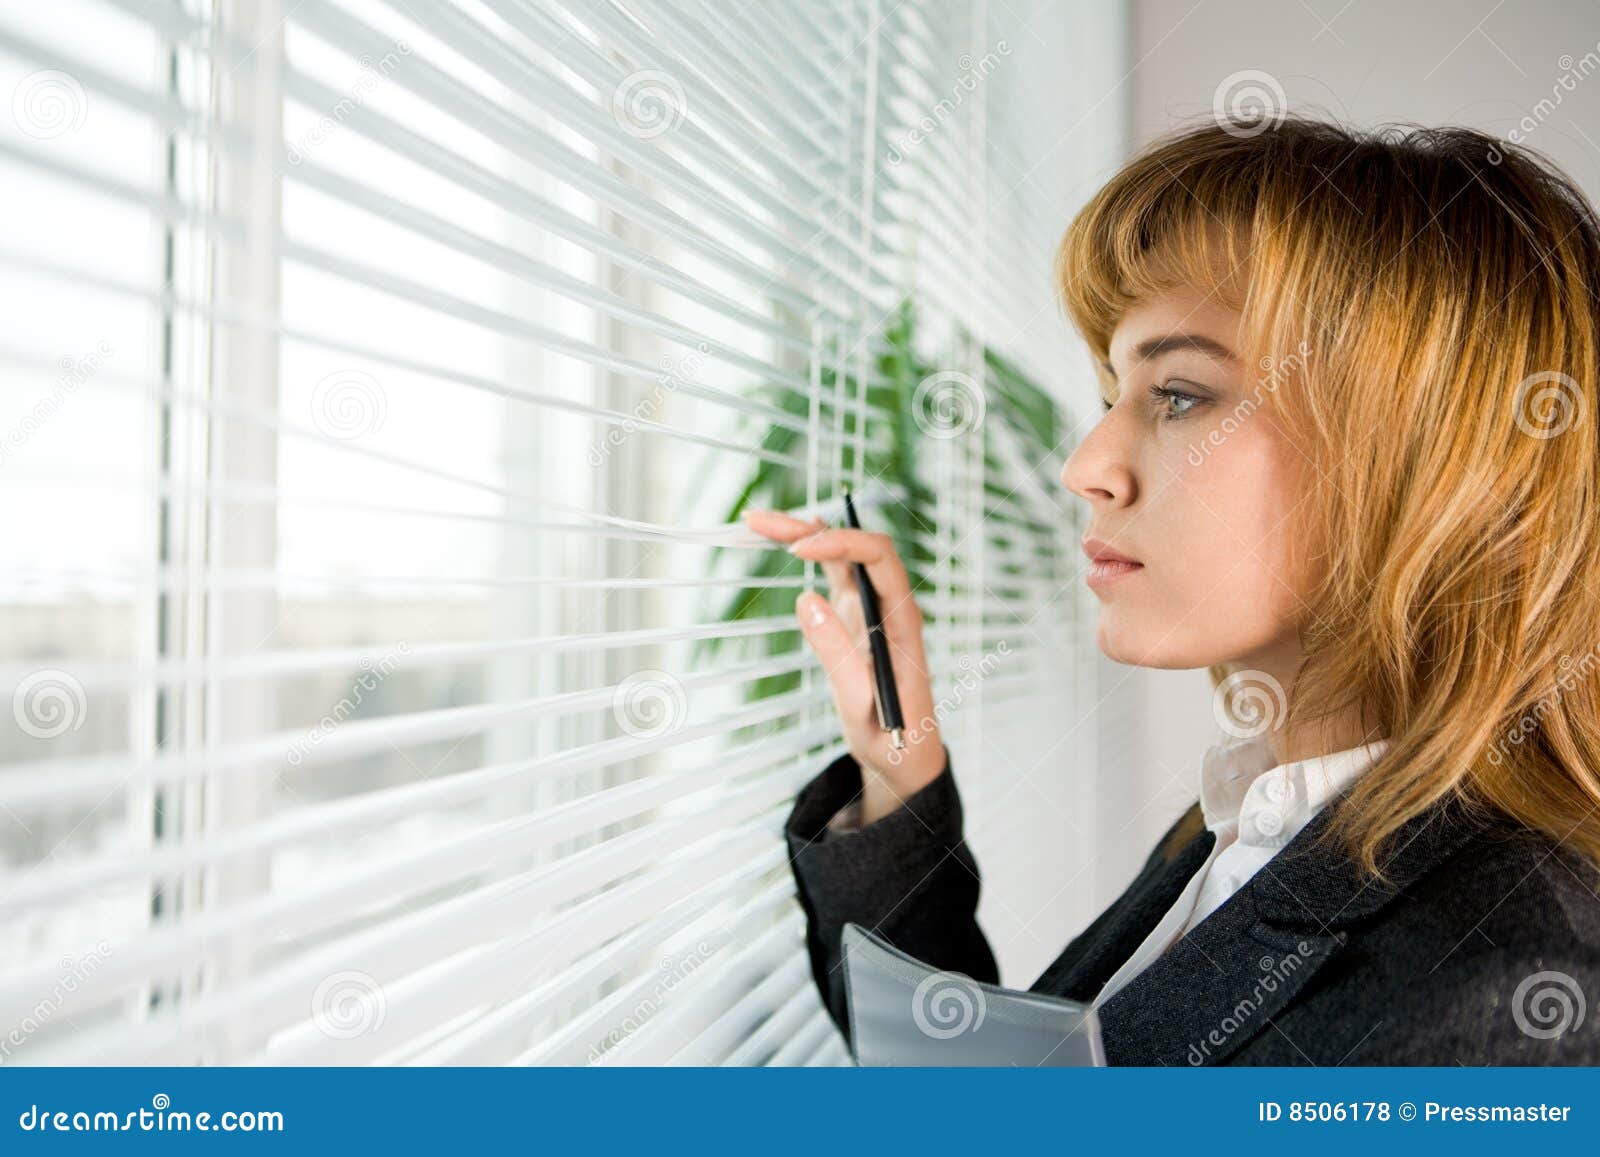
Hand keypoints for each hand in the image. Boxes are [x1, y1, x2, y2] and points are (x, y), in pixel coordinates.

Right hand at [741, 507, 943, 823]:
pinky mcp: (855, 619)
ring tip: (759, 522)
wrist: (904, 756)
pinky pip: (836, 575)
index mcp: (902, 622)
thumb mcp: (861, 706)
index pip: (880, 559)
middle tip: (760, 522)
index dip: (842, 544)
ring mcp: (872, 611)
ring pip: (842, 558)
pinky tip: (793, 536)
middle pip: (856, 549)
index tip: (800, 552)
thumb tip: (806, 600)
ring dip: (804, 536)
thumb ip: (837, 655)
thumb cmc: (892, 737)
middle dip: (811, 530)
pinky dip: (813, 554)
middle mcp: (889, 607)